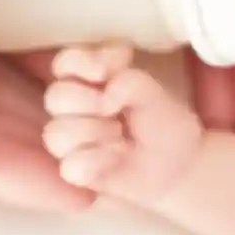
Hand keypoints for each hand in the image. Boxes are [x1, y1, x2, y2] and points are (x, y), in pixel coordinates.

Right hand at [43, 45, 203, 204]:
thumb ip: (129, 82)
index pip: (65, 63)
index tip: (103, 72)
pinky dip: (97, 161)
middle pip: (55, 96)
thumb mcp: (153, 93)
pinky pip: (70, 166)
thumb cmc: (162, 122)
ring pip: (56, 133)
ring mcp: (72, 140)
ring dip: (93, 132)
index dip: (78, 63)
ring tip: (120, 137)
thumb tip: (106, 95)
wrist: (179, 162)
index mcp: (90, 80)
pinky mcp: (77, 171)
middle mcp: (75, 107)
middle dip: (86, 101)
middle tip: (114, 110)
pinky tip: (116, 158)